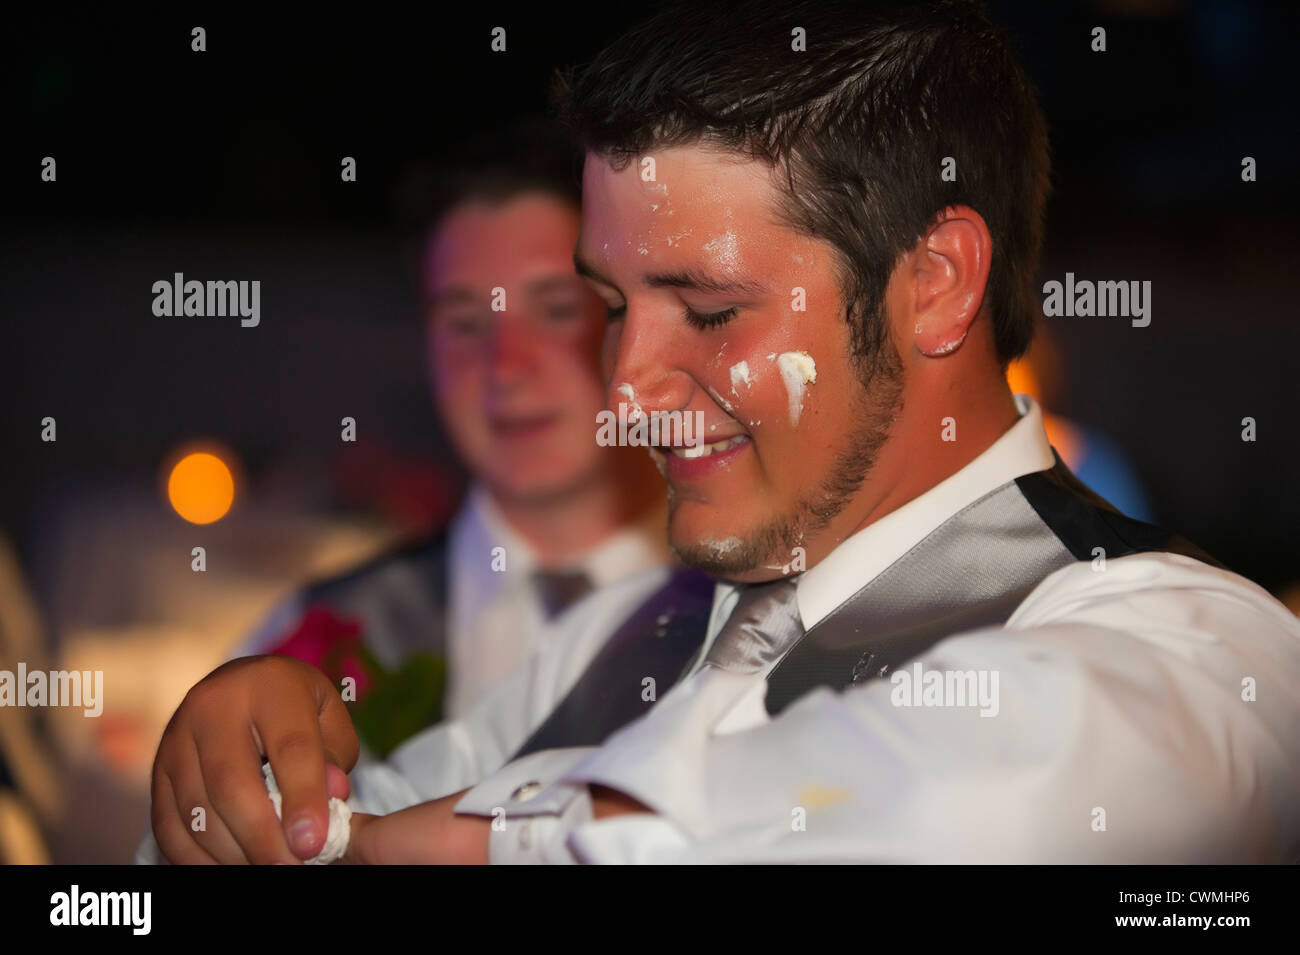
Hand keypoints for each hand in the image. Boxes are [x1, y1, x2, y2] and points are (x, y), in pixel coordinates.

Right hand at [150, 654, 358, 863]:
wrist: (245, 688)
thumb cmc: (299, 711)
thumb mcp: (330, 722)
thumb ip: (334, 760)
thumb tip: (331, 800)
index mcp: (270, 684)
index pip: (291, 747)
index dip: (303, 799)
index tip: (313, 843)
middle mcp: (215, 704)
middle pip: (232, 784)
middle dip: (263, 837)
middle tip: (291, 866)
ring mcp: (177, 736)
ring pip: (197, 811)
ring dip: (233, 852)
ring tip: (269, 866)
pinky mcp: (157, 768)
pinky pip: (168, 825)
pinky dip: (197, 857)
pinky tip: (230, 866)